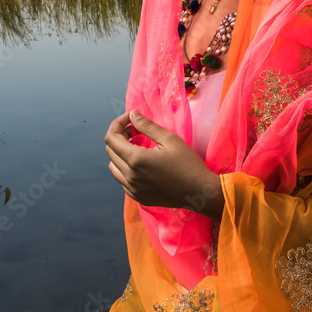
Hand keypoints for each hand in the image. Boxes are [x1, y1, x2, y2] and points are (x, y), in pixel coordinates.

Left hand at [104, 110, 224, 218]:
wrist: (200, 192)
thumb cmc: (188, 163)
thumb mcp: (169, 139)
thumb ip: (147, 126)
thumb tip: (132, 115)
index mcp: (136, 160)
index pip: (111, 138)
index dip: (117, 124)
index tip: (130, 118)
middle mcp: (130, 177)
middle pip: (110, 152)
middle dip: (119, 136)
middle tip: (136, 130)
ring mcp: (133, 189)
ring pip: (113, 167)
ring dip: (120, 153)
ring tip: (137, 146)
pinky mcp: (138, 197)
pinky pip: (122, 180)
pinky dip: (126, 168)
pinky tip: (141, 163)